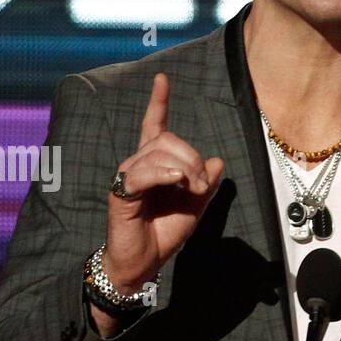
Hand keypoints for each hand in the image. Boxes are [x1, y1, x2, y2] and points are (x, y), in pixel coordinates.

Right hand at [101, 72, 224, 290]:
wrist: (143, 262)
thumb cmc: (164, 233)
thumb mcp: (194, 207)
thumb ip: (205, 185)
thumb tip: (218, 161)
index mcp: (154, 165)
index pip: (155, 126)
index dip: (158, 102)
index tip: (162, 79)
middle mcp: (138, 164)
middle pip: (169, 140)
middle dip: (193, 158)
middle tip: (201, 185)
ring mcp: (128, 176)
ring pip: (160, 153)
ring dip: (185, 170)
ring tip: (191, 190)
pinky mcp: (121, 191)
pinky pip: (145, 172)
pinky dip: (165, 174)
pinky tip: (177, 182)